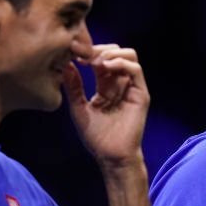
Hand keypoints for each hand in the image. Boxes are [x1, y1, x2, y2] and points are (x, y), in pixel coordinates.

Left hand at [62, 42, 149, 166]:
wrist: (110, 156)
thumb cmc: (96, 137)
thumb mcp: (78, 108)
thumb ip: (73, 86)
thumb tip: (65, 64)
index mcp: (106, 85)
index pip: (101, 59)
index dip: (89, 53)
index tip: (74, 55)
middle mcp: (120, 84)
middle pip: (116, 52)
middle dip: (99, 49)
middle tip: (84, 56)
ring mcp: (132, 88)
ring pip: (129, 55)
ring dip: (111, 54)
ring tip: (96, 62)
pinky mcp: (141, 94)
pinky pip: (135, 70)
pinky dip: (121, 63)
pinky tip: (105, 68)